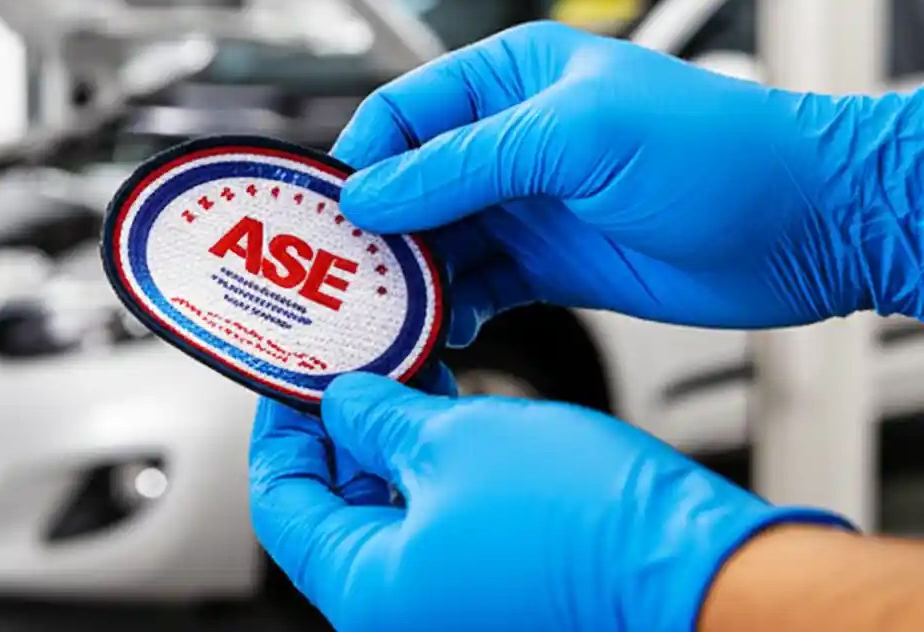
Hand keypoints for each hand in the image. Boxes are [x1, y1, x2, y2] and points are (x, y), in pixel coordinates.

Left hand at [250, 374, 848, 631]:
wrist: (692, 563)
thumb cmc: (586, 523)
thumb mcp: (453, 439)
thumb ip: (377, 418)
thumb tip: (343, 402)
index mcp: (370, 591)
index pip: (282, 505)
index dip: (282, 430)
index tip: (292, 379)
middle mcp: (403, 612)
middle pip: (333, 511)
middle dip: (340, 431)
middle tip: (350, 365)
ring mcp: (450, 606)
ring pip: (388, 513)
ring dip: (389, 443)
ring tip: (401, 374)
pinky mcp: (493, 590)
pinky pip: (438, 525)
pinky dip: (431, 469)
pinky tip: (446, 412)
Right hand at [332, 21, 923, 341]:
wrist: (808, 227)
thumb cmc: (720, 151)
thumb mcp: (578, 135)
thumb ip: (467, 162)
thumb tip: (377, 191)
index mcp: (511, 80)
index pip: (404, 114)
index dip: (359, 161)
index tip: (325, 212)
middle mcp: (511, 141)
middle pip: (410, 184)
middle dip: (373, 230)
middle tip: (339, 275)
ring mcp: (530, 206)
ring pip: (437, 242)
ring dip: (407, 278)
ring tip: (380, 313)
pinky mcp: (549, 266)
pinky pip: (477, 287)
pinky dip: (452, 311)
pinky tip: (439, 330)